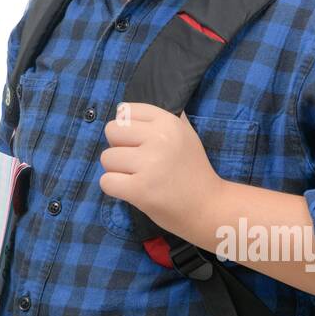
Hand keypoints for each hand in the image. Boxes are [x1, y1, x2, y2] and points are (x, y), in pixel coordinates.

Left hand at [99, 102, 223, 244]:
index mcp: (168, 122)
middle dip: (118, 147)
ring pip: (106, 158)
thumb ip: (164, 117)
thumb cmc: (194, 170)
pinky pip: (106, 181)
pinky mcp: (139, 189)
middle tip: (136, 162)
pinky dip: (114, 188)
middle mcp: (158, 138)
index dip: (126, 128)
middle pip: (111, 131)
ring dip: (116, 170)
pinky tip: (131, 190)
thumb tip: (127, 108)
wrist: (208, 207)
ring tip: (137, 177)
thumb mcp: (186, 134)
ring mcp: (148, 164)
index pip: (125, 110)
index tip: (139, 142)